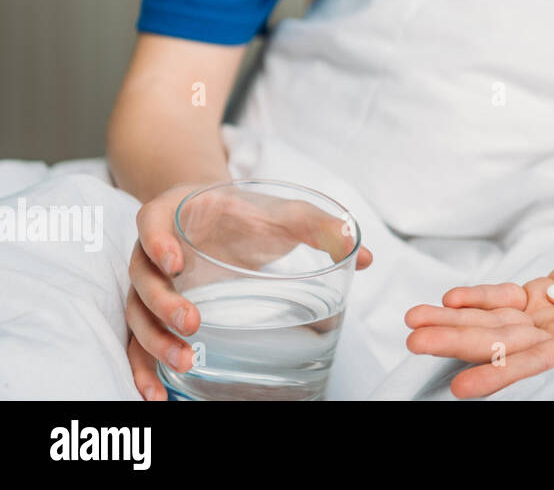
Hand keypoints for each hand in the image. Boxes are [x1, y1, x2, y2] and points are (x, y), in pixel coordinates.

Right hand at [125, 182, 372, 400]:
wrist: (218, 214)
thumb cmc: (247, 213)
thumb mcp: (284, 213)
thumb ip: (320, 227)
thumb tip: (364, 255)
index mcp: (176, 213)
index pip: (152, 221)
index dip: (158, 241)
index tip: (176, 261)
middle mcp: (153, 249)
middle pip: (143, 277)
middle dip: (163, 304)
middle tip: (193, 322)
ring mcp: (151, 283)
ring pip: (136, 314)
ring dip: (154, 341)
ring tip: (186, 360)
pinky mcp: (155, 312)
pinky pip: (136, 341)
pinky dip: (142, 367)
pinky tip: (157, 394)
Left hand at [405, 226, 553, 397]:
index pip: (541, 363)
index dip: (502, 373)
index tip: (462, 386)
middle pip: (505, 344)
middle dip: (459, 343)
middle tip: (415, 340)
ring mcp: (553, 317)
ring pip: (497, 323)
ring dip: (455, 323)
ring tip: (413, 321)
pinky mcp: (546, 295)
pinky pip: (506, 300)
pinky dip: (477, 298)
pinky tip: (448, 298)